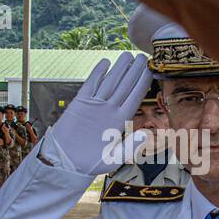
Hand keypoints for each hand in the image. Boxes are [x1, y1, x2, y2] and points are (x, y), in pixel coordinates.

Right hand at [43, 52, 151, 175]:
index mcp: (120, 121)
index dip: (143, 83)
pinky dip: (97, 74)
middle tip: (142, 56)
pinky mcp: (80, 104)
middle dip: (134, 71)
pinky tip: (105, 63)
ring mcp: (95, 106)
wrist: (67, 162)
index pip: (135, 97)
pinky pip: (91, 85)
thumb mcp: (114, 158)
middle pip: (124, 86)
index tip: (151, 70)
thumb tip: (146, 135)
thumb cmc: (91, 163)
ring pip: (110, 82)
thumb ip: (130, 147)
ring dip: (118, 69)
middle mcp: (109, 110)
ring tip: (127, 55)